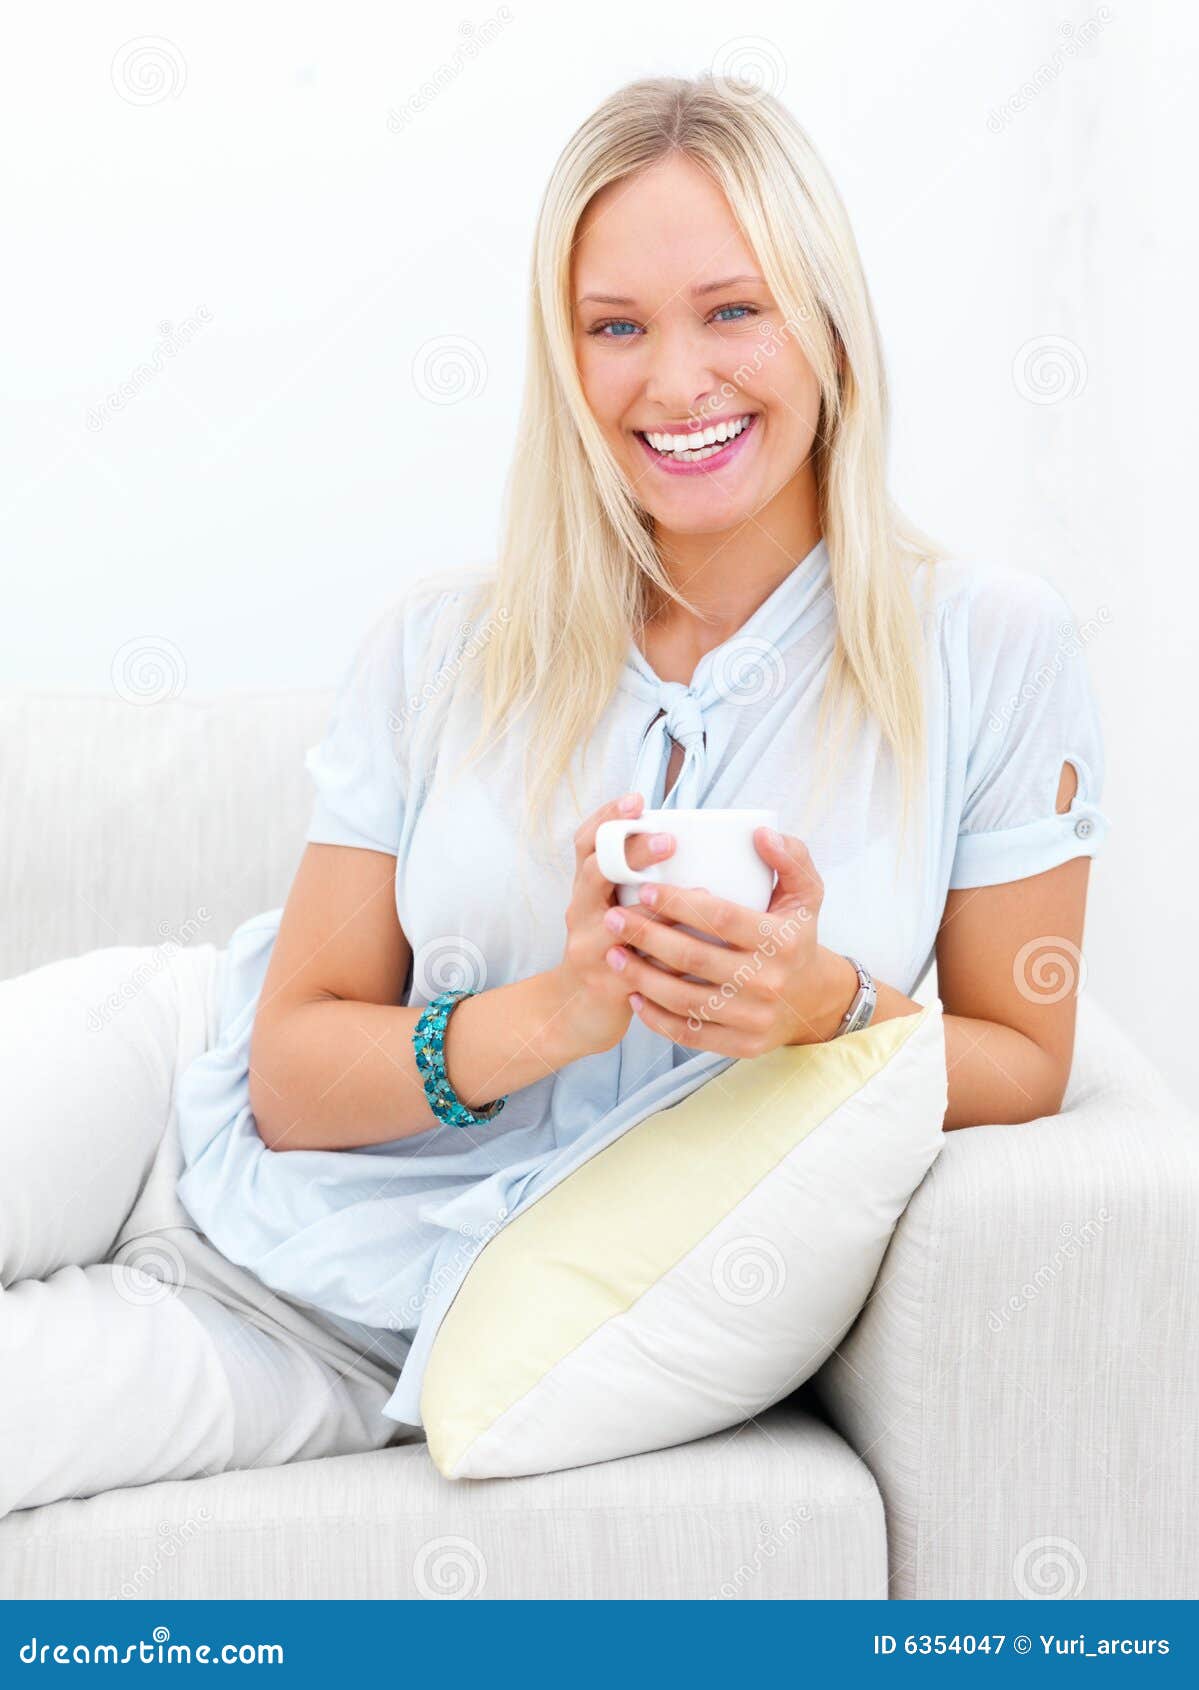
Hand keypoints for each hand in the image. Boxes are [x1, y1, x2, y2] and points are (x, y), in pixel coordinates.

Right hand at [551, 792, 677, 1056]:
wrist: (576, 1013)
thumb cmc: (609, 952)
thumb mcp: (611, 911)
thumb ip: (638, 883)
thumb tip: (691, 849)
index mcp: (586, 890)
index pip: (586, 843)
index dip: (607, 818)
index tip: (637, 800)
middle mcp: (580, 913)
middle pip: (596, 872)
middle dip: (631, 852)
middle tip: (668, 840)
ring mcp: (589, 948)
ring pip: (616, 919)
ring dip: (656, 903)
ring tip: (697, 892)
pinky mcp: (606, 982)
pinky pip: (638, 965)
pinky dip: (669, 952)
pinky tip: (698, 944)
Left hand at [600, 826, 856, 1055]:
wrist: (812, 1000)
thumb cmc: (797, 936)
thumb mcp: (806, 894)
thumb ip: (789, 858)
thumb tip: (759, 832)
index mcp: (782, 940)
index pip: (720, 918)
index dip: (678, 903)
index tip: (644, 889)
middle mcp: (768, 982)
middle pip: (694, 958)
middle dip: (647, 936)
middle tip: (614, 917)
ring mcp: (754, 1018)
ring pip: (684, 999)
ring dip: (642, 977)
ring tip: (614, 953)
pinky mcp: (742, 1045)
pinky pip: (689, 1033)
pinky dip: (656, 1017)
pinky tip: (634, 994)